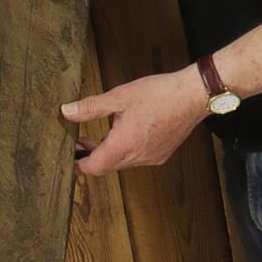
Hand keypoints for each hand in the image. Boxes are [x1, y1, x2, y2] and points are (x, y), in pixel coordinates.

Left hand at [61, 66, 205, 174]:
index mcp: (124, 145)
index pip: (94, 167)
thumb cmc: (160, 94)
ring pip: (123, 162)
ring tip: (102, 135)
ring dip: (110, 152)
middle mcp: (138, 157)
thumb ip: (91, 107)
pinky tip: (127, 132)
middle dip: (92, 156)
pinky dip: (127, 149)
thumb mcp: (119, 97)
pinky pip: (138, 158)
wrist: (194, 95)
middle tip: (80, 142)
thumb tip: (67, 112)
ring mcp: (152, 158)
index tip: (69, 159)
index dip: (79, 165)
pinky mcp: (162, 154)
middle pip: (107, 165)